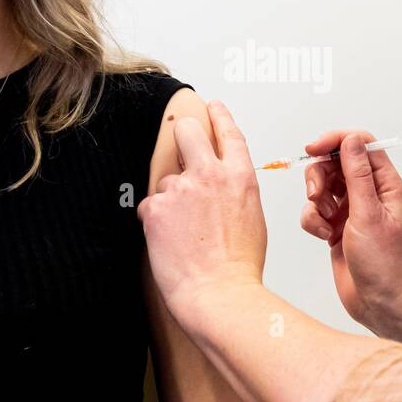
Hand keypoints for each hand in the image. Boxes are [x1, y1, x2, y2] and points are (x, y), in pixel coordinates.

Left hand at [137, 99, 267, 315]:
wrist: (220, 294)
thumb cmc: (239, 266)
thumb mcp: (252, 216)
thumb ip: (235, 191)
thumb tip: (222, 186)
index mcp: (240, 176)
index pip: (228, 132)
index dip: (217, 116)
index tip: (211, 107)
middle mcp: (210, 175)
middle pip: (187, 131)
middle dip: (182, 135)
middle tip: (181, 150)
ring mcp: (180, 189)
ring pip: (166, 180)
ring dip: (170, 200)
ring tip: (184, 233)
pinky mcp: (155, 208)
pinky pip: (150, 206)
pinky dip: (155, 222)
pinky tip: (170, 242)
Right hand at [300, 130, 401, 327]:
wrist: (380, 302)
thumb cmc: (385, 263)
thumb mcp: (368, 214)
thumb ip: (357, 175)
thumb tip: (350, 140)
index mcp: (384, 184)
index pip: (360, 144)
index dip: (335, 140)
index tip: (313, 149)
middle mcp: (368, 193)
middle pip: (334, 162)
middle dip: (319, 175)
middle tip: (316, 195)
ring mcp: (350, 209)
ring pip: (321, 186)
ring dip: (314, 201)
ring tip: (324, 221)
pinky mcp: (335, 226)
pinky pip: (313, 211)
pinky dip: (312, 220)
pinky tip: (323, 236)